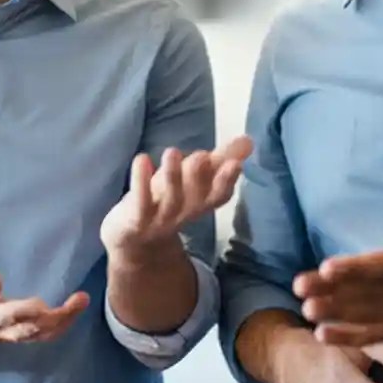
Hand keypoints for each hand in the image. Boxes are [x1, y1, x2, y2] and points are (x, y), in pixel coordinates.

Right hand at [0, 255, 89, 342]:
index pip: (4, 316)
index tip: (45, 302)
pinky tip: (68, 312)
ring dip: (60, 322)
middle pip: (27, 330)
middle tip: (81, 299)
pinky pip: (33, 335)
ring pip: (34, 336)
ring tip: (81, 302)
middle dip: (57, 317)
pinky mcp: (5, 334)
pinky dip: (53, 326)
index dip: (25, 311)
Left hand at [100, 135, 253, 258]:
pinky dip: (140, 182)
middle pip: (195, 198)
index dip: (227, 182)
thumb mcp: (195, 181)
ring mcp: (159, 218)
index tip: (236, 164)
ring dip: (172, 176)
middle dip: (199, 177)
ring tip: (172, 152)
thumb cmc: (168, 201)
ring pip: (169, 199)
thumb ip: (220, 160)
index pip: (219, 196)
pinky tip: (141, 159)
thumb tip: (248, 140)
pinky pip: (139, 202)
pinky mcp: (135, 219)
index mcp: (200, 203)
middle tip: (201, 156)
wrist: (134, 241)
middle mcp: (183, 212)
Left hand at [295, 164, 382, 346]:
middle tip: (299, 286)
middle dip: (332, 291)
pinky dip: (349, 338)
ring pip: (367, 315)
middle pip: (367, 293)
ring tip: (305, 309)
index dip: (355, 268)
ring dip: (335, 314)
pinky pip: (375, 336)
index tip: (327, 267)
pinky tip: (322, 335)